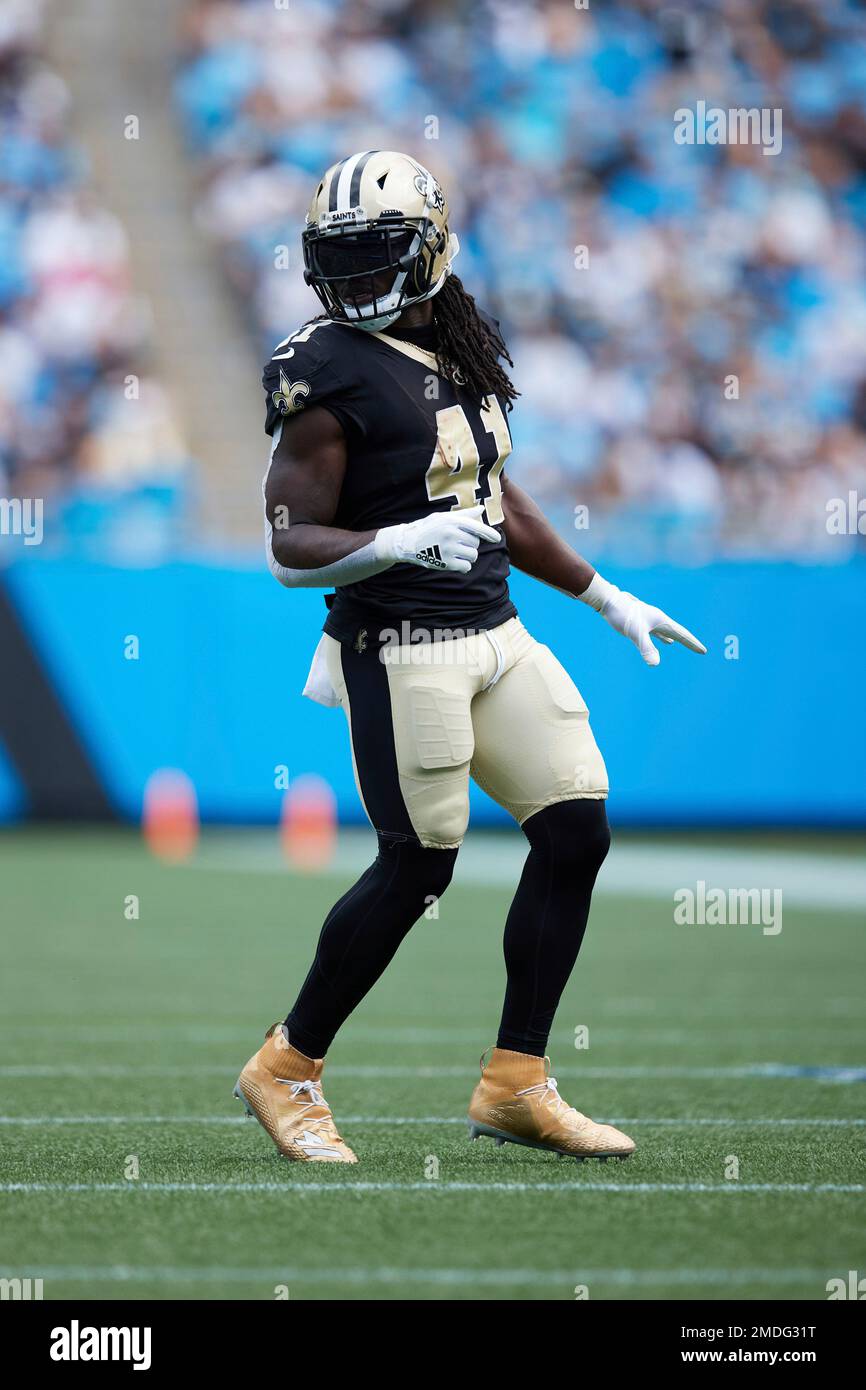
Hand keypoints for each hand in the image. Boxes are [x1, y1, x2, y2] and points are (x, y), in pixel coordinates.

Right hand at [375, 504, 500, 573]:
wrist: (408, 542)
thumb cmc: (428, 527)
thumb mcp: (444, 517)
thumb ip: (464, 515)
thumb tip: (481, 509)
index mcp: (453, 521)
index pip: (477, 528)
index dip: (489, 534)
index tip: (497, 538)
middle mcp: (451, 534)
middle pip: (475, 543)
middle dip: (470, 544)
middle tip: (457, 543)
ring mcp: (448, 549)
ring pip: (473, 555)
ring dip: (468, 556)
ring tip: (457, 552)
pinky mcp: (446, 563)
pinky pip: (466, 566)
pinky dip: (463, 566)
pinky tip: (454, 561)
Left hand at [579, 573, 705, 666]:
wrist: (608, 601)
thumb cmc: (622, 614)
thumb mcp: (635, 633)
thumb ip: (646, 647)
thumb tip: (654, 664)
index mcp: (661, 621)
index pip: (681, 634)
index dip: (692, 644)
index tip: (703, 651)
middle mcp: (657, 620)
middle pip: (677, 633)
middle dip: (688, 641)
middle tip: (699, 649)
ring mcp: (649, 620)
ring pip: (666, 631)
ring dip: (674, 638)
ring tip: (678, 643)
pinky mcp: (640, 621)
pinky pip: (655, 631)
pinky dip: (660, 637)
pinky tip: (662, 640)